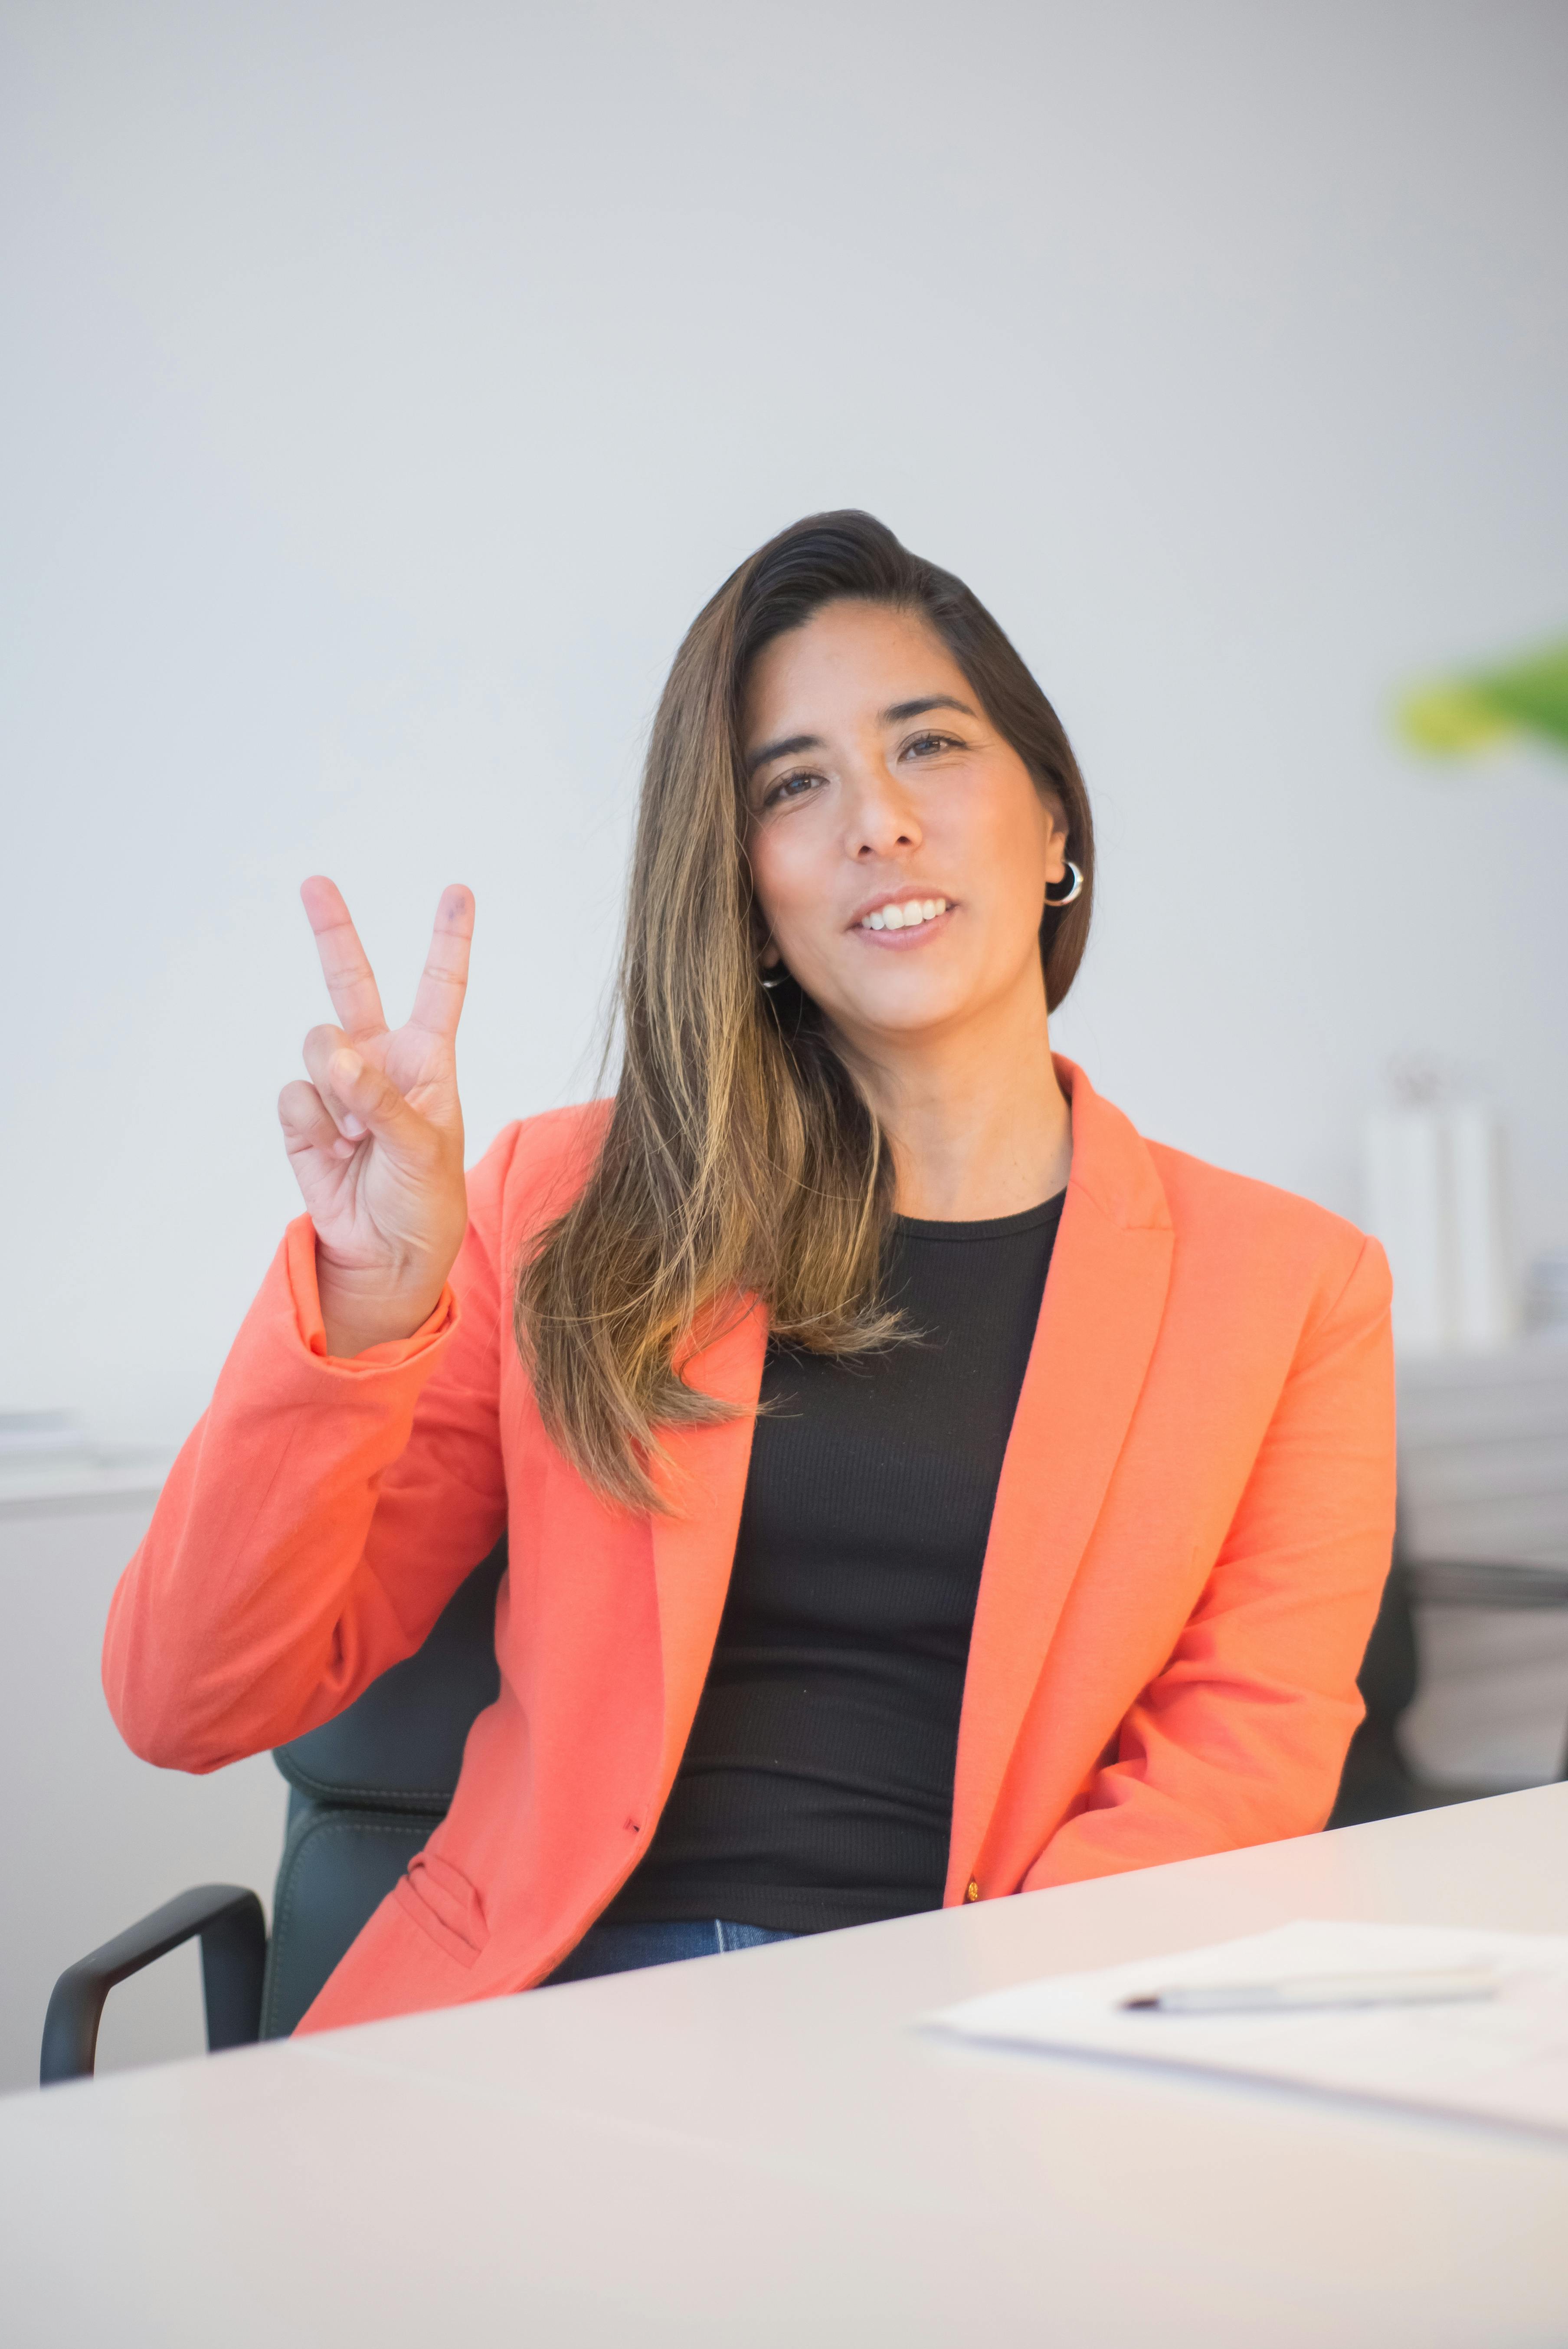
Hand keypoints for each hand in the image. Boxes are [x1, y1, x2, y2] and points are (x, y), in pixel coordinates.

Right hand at [278, 877, 473, 1356]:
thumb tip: (338, 1055)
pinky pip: (295, 1097)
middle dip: (332, 930)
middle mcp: (380, 1060)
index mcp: (428, 1058)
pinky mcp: (305, 1116)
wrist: (388, 1253)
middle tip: (315, 882)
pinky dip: (314, 1126)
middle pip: (351, 981)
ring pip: (318, 1046)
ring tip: (360, 1136)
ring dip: (338, 1090)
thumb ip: (383, 1100)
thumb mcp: (424, 1149)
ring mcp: (338, 1086)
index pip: (440, 987)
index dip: (447, 938)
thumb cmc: (425, 1199)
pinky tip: (335, 1152)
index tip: (458, 890)